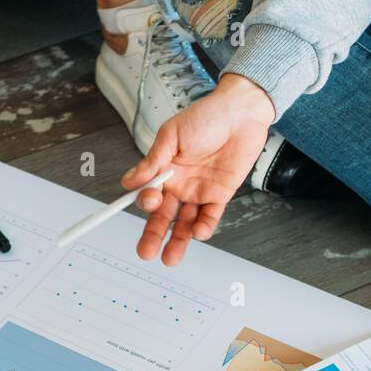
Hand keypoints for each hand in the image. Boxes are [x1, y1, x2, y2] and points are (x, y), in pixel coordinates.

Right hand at [124, 74, 274, 265]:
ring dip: (177, 241)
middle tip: (146, 251)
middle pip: (163, 216)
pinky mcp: (219, 196)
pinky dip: (204, 227)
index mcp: (163, 169)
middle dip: (153, 235)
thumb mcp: (172, 135)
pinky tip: (198, 233)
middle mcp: (179, 184)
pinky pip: (210, 217)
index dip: (145, 202)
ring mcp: (199, 192)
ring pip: (185, 223)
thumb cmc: (206, 116)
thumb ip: (153, 161)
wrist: (241, 112)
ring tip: (170, 258)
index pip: (148, 194)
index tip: (145, 204)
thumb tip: (129, 181)